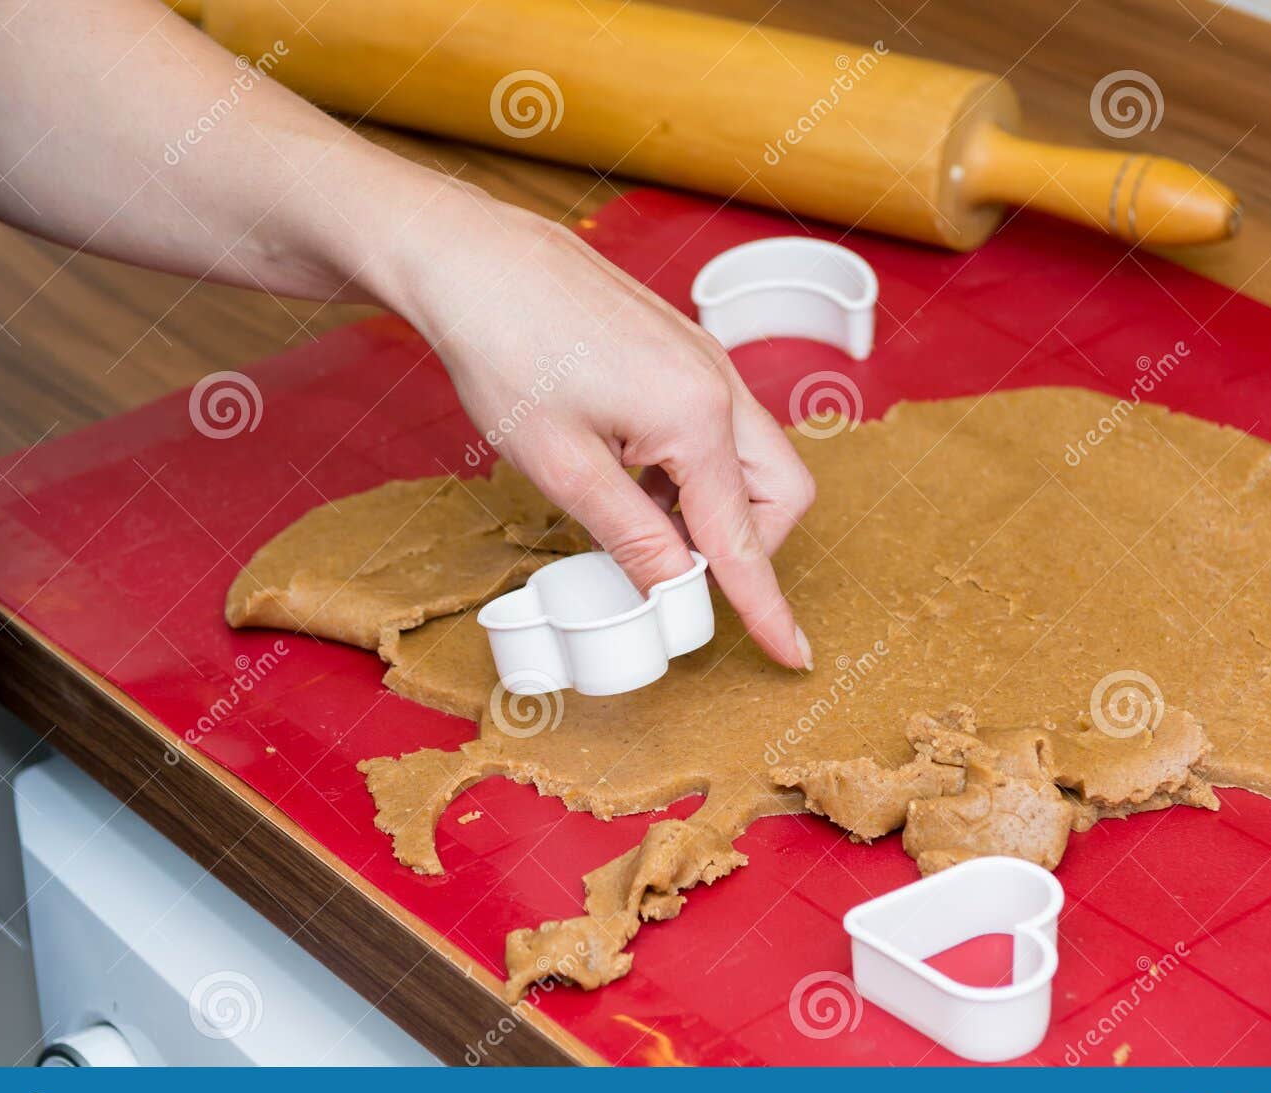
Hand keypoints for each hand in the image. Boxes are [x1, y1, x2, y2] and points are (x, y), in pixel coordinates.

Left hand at [376, 185, 814, 669]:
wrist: (478, 260)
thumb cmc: (507, 352)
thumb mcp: (562, 467)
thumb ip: (633, 536)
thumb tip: (678, 592)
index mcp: (696, 418)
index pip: (745, 539)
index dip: (766, 605)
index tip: (793, 654)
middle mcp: (720, 386)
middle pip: (781, 495)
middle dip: (749, 544)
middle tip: (676, 568)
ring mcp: (707, 362)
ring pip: (755, 460)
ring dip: (716, 506)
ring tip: (634, 515)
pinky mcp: (685, 352)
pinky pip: (720, 428)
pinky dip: (694, 470)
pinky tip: (630, 471)